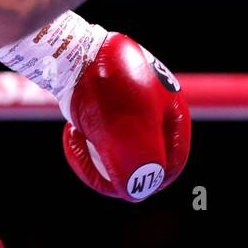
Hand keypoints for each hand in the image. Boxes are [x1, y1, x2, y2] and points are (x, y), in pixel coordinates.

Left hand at [62, 33, 190, 200]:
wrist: (72, 53)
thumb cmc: (106, 94)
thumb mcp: (126, 137)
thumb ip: (136, 170)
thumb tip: (133, 193)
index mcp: (175, 115)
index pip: (173, 164)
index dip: (149, 184)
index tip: (118, 186)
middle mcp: (159, 108)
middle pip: (147, 157)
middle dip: (118, 169)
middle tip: (93, 169)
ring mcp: (135, 101)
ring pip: (124, 144)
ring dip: (101, 154)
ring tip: (80, 144)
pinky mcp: (111, 97)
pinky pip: (107, 129)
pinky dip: (93, 137)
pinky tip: (75, 131)